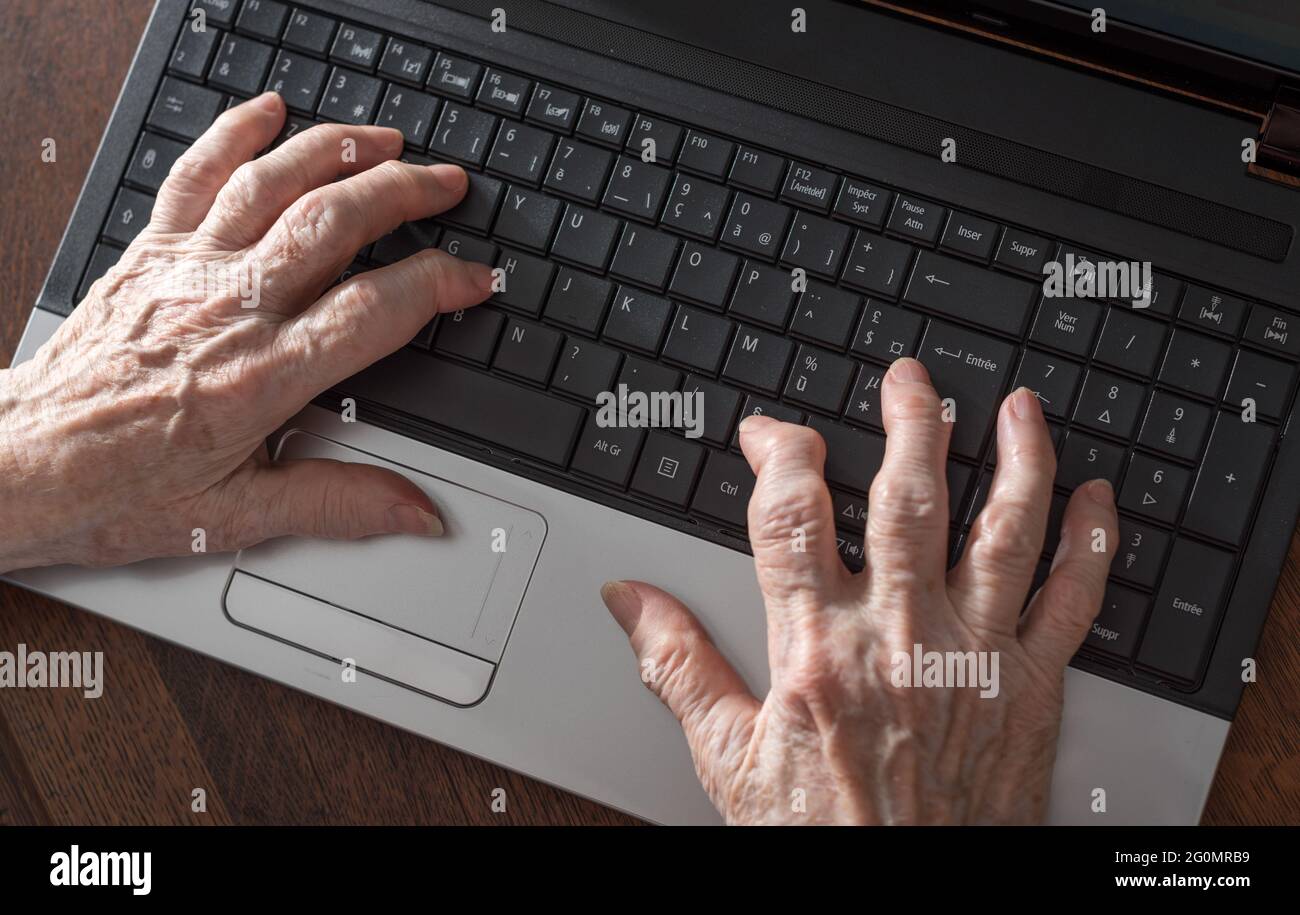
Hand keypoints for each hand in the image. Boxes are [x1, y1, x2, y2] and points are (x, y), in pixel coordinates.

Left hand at [0, 93, 492, 572]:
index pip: (376, 309)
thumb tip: (417, 511)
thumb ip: (340, 505)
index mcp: (264, 377)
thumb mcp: (240, 516)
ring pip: (275, 184)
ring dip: (338, 151)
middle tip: (446, 185)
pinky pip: (196, 176)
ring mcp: (189, 271)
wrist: (23, 464)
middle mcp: (231, 309)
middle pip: (335, 222)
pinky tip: (268, 112)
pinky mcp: (151, 254)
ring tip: (386, 142)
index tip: (473, 277)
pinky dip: (234, 134)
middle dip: (404, 193)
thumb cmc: (119, 489)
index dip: (438, 284)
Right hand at [601, 358, 1117, 823]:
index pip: (791, 514)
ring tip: (1016, 409)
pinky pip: (1073, 603)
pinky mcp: (1030, 690)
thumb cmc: (817, 839)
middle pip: (908, 498)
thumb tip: (628, 599)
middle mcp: (901, 637)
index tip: (770, 433)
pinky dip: (1092, 546)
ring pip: (1003, 531)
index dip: (777, 452)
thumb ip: (676, 665)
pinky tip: (1097, 503)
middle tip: (909, 379)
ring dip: (1014, 460)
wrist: (899, 900)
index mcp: (817, 647)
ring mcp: (975, 657)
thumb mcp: (725, 759)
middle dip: (909, 422)